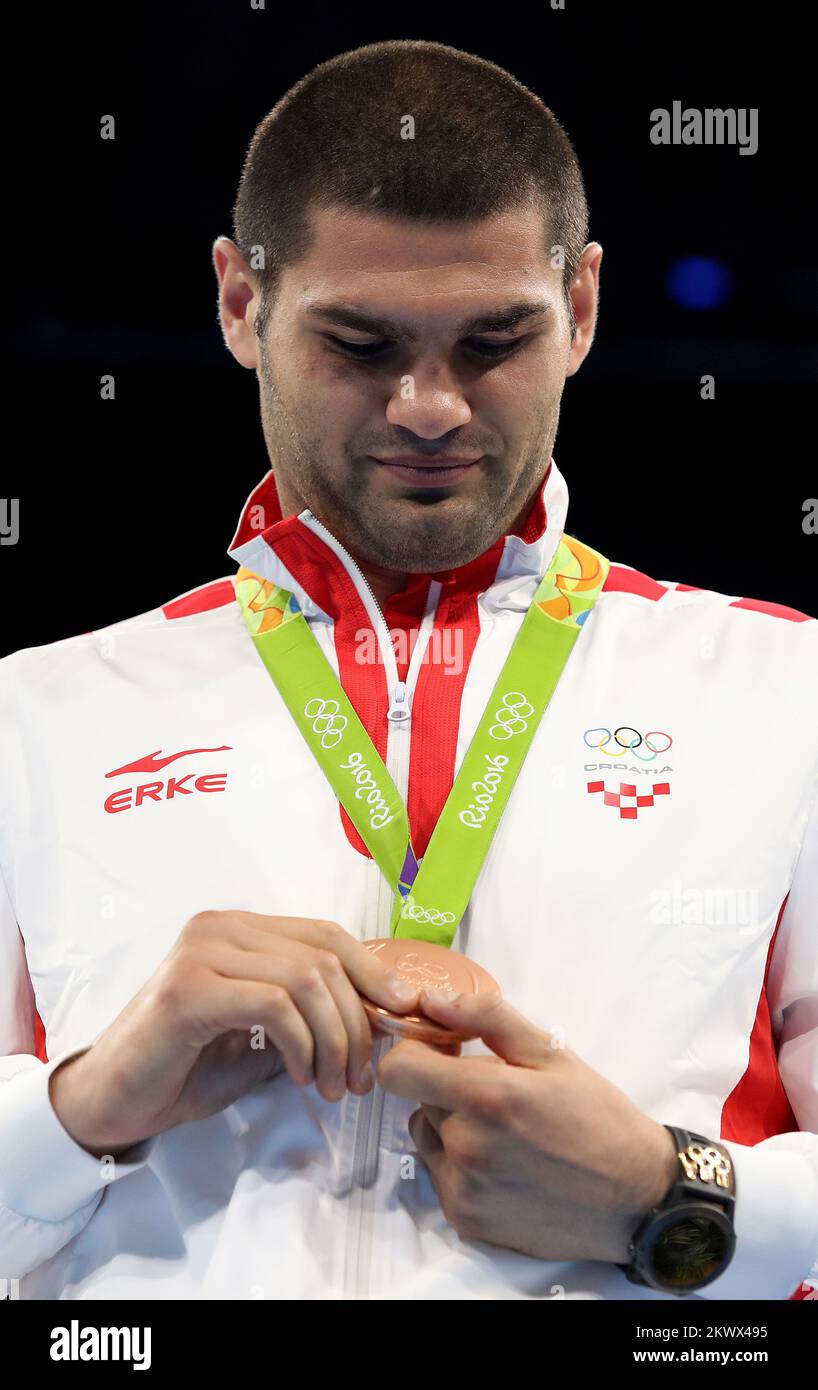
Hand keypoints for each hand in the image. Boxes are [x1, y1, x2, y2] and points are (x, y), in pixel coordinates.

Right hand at [49, 911, 420, 1156]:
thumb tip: (378, 1015)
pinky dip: (302, 1045)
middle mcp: (220, 926)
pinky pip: (275, 1005)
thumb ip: (307, 1013)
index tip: (402, 1013)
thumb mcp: (262, 1034)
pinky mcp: (189, 988)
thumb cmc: (186, 1067)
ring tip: (331, 1086)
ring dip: (334, 1040)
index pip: (326, 934)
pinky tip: (300, 1077)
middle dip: (357, 1020)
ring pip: (306, 980)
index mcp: (239, 928)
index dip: (373, 972)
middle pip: (324, 957)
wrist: (113, 1101)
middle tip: (360, 1077)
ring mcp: (202, 951)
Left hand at [376, 990, 679, 1264]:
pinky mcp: (466, 1220)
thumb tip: (431, 1000)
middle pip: (419, 1100)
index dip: (415, 1051)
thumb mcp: (552, 1053)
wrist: (635, 1198)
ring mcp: (463, 1189)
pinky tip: (506, 1166)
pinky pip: (440, 1176)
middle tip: (497, 1095)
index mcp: (486, 1098)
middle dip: (447, 1089)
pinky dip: (462, 1166)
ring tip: (503, 1133)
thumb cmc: (597, 1117)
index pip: (398, 1069)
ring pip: (428, 1138)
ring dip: (451, 1128)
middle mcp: (466, 1147)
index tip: (444, 1050)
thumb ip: (486, 1018)